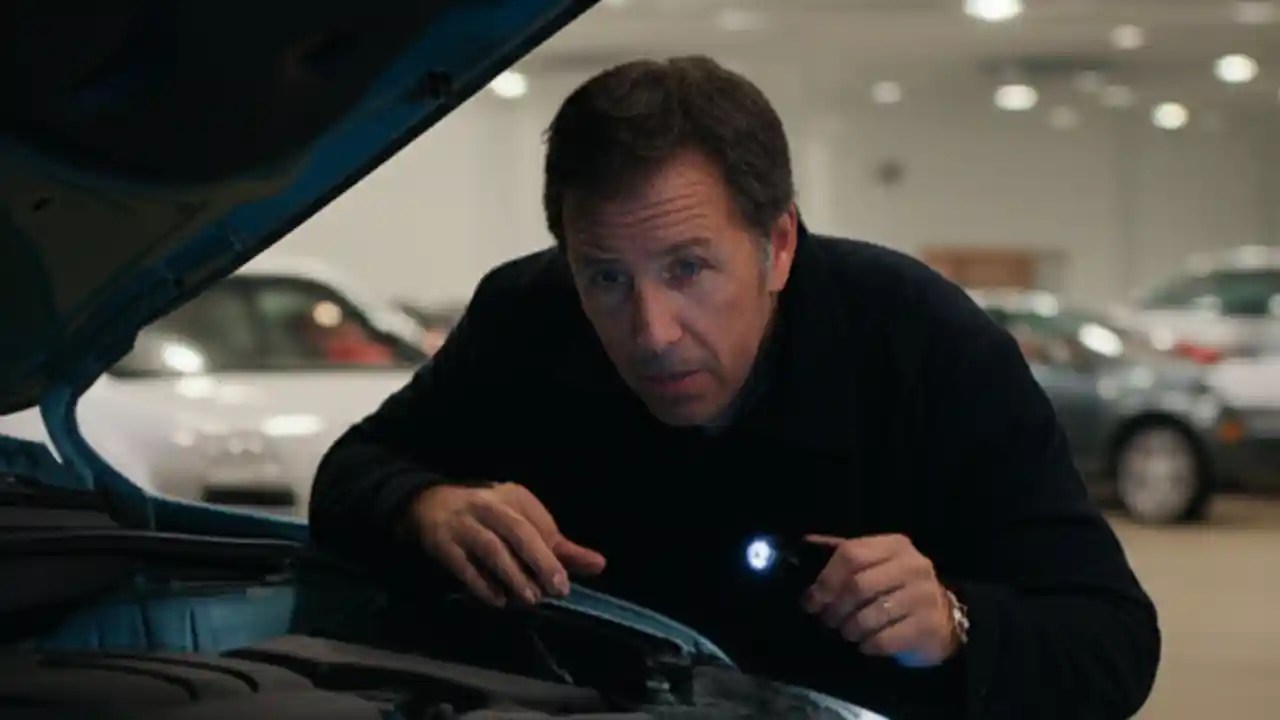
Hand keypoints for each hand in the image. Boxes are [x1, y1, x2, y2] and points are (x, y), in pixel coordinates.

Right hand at [409, 482, 606, 607]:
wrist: (429, 504)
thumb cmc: (488, 518)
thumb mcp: (522, 523)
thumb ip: (559, 547)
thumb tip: (599, 565)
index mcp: (512, 498)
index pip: (537, 525)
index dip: (553, 553)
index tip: (567, 581)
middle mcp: (488, 507)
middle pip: (517, 531)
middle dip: (538, 560)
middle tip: (557, 589)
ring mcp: (463, 524)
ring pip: (491, 548)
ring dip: (511, 574)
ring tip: (529, 598)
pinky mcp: (441, 543)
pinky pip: (462, 565)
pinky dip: (480, 583)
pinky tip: (496, 600)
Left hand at [801, 533, 958, 666]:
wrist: (943, 619)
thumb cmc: (898, 588)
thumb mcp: (875, 563)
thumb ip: (844, 553)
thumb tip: (806, 543)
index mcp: (894, 545)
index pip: (851, 554)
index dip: (825, 580)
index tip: (811, 601)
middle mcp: (913, 566)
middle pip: (858, 585)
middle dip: (835, 608)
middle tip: (827, 620)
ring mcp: (924, 596)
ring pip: (870, 616)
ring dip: (849, 629)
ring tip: (846, 632)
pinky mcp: (929, 626)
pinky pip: (885, 640)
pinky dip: (868, 645)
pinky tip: (865, 645)